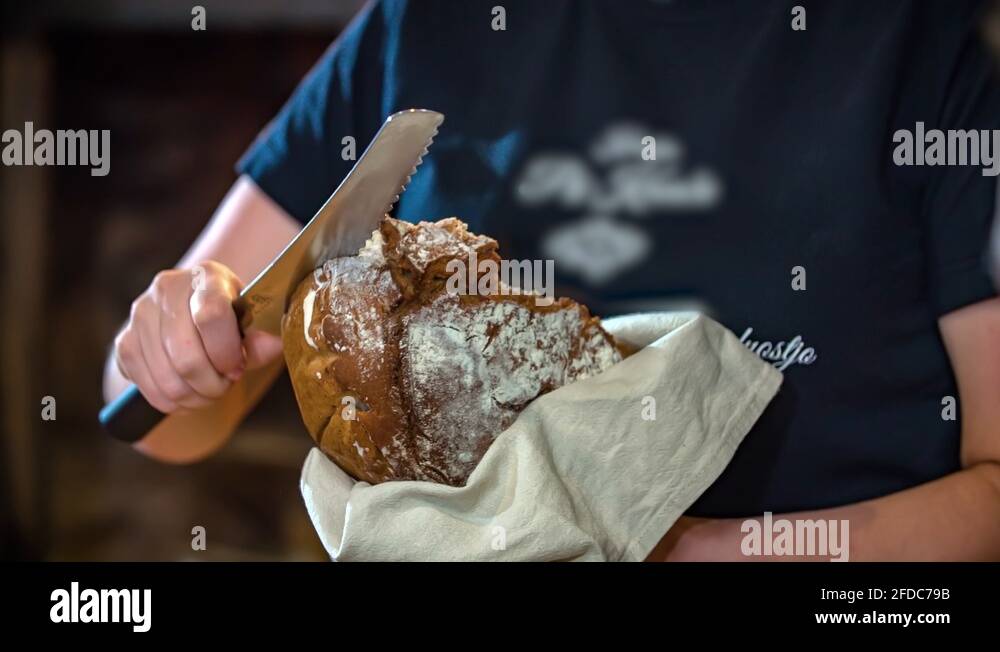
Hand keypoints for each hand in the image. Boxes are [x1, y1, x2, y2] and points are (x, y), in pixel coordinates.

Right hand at [113, 260, 282, 412]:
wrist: (192, 317)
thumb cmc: (232, 321)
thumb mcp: (253, 325)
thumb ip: (262, 339)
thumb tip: (272, 345)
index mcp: (208, 276)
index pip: (211, 314)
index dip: (226, 352)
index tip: (238, 369)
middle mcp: (167, 287)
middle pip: (186, 355)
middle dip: (212, 384)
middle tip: (225, 386)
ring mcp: (140, 313)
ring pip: (167, 378)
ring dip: (194, 397)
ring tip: (209, 391)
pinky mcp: (124, 340)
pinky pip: (148, 387)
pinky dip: (173, 402)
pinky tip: (188, 394)